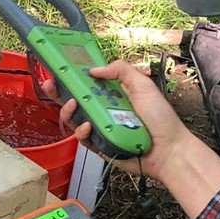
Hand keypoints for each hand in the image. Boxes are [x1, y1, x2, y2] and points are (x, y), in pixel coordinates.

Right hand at [59, 60, 192, 183]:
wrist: (169, 150)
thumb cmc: (160, 118)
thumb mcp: (143, 86)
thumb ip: (121, 70)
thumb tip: (94, 70)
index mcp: (112, 94)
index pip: (87, 83)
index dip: (72, 76)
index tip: (59, 68)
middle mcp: (103, 110)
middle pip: (74, 100)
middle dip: (59, 92)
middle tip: (50, 84)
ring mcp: (100, 128)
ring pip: (74, 119)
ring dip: (68, 111)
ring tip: (73, 104)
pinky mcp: (100, 146)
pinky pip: (84, 139)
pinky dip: (82, 131)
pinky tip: (87, 126)